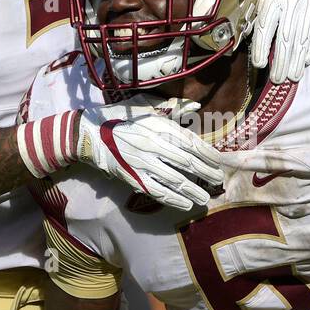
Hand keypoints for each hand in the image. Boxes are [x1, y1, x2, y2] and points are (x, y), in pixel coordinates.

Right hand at [76, 109, 223, 211]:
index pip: (191, 142)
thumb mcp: (146, 107)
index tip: (219, 162)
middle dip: (205, 173)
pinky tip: (185, 204)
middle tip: (218, 181)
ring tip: (205, 198)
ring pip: (175, 179)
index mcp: (159, 125)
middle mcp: (153, 144)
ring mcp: (143, 162)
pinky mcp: (133, 177)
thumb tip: (195, 105)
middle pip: (187, 162)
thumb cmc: (120, 118)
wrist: (90, 133)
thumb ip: (173, 108)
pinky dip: (172, 199)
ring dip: (193, 190)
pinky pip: (156, 191)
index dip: (208, 154)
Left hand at [250, 0, 309, 82]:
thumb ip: (258, 8)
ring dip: (296, 61)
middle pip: (285, 37)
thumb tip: (245, 33)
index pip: (266, 25)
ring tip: (291, 77)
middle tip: (276, 79)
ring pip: (302, 38)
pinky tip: (306, 62)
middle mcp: (293, 1)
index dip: (262, 47)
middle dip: (281, 61)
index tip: (260, 64)